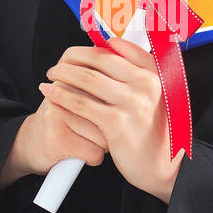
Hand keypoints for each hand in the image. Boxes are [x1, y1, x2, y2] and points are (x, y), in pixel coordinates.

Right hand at [0, 82, 110, 190]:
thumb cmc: (62, 121)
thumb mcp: (79, 96)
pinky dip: (92, 158)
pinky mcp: (58, 137)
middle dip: (111, 129)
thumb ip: (103, 87)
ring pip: (105, 136)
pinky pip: (94, 153)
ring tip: (86, 141)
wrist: (28, 143)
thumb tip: (136, 87)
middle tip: (96, 130)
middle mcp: (65, 90)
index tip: (108, 115)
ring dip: (101, 145)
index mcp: (74, 76)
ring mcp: (60, 113)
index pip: (112, 93)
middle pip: (111, 114)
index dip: (115, 110)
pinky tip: (80, 152)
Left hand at [37, 37, 185, 202]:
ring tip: (51, 76)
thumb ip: (137, 72)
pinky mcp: (116, 122)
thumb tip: (110, 46)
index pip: (119, 48)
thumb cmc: (154, 131)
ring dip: (63, 74)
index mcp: (156, 73)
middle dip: (72, 59)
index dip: (93, 47)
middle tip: (58, 65)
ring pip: (87, 79)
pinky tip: (50, 93)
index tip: (76, 52)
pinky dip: (61, 95)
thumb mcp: (156, 96)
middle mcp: (146, 84)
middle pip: (99, 60)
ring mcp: (131, 103)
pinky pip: (81, 103)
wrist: (162, 166)